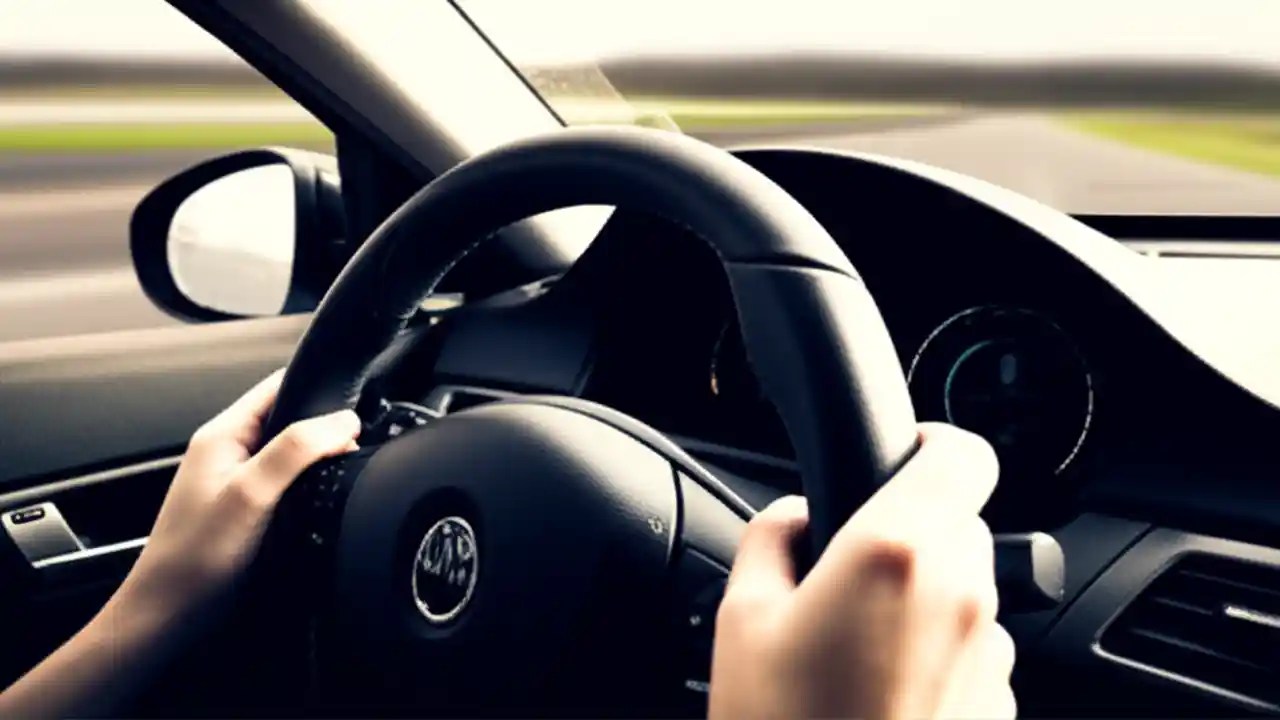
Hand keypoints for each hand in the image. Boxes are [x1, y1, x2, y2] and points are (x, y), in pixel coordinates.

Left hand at [117, 369, 360, 620]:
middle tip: (350, 453)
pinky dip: (309, 488)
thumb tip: (343, 420)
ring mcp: (237, 482)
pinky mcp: (247, 510)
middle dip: (325, 431)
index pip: (278, 386)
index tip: (352, 411)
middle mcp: (229, 452)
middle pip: (290, 419)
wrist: (171, 614)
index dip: (319, 391)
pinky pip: (288, 485)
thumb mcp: (251, 492)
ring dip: (318, 461)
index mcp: (222, 433)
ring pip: (292, 454)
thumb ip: (296, 449)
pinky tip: (321, 503)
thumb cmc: (195, 557)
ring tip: (339, 476)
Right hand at [708, 423, 1013, 719]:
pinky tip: (878, 691)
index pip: (962, 455)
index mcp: (897, 555)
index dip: (930, 444)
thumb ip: (769, 538)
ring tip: (853, 649)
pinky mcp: (997, 705)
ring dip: (920, 599)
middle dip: (905, 535)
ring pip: (963, 591)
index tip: (899, 456)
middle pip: (957, 525)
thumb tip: (791, 519)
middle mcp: (962, 599)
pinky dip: (932, 655)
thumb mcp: (740, 619)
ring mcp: (988, 658)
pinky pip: (968, 652)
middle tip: (842, 577)